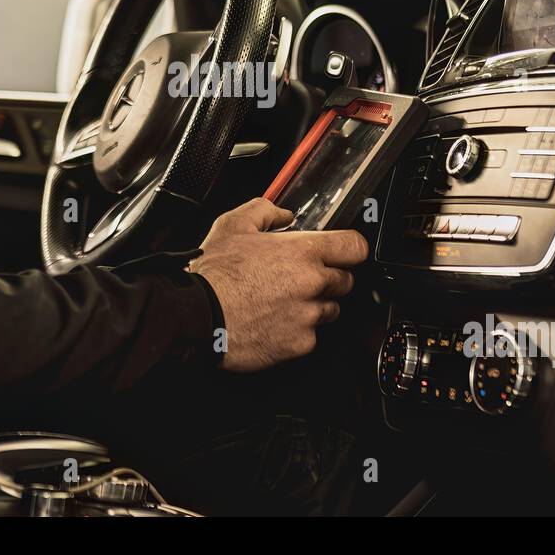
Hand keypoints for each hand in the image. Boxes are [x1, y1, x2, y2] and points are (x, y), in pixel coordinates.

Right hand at [187, 198, 368, 371]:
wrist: (199, 316)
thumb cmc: (215, 274)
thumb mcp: (234, 225)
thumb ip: (265, 210)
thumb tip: (283, 213)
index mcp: (303, 251)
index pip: (355, 247)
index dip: (350, 249)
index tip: (344, 253)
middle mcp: (312, 283)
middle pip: (346, 281)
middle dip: (328, 279)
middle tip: (299, 279)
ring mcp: (308, 315)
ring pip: (331, 310)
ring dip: (315, 306)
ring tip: (283, 302)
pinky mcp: (300, 344)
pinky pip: (311, 336)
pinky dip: (298, 331)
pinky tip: (275, 322)